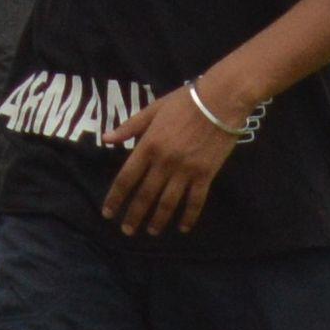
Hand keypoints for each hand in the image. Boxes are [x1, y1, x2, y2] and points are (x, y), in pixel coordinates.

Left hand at [98, 79, 248, 236]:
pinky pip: (195, 201)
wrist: (222, 98)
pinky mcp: (205, 174)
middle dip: (134, 216)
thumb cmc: (187, 100)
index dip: (115, 198)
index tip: (107, 213)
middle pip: (145, 195)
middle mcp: (164, 162)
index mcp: (148, 145)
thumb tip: (106, 138)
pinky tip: (183, 228)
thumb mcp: (154, 109)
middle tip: (126, 231)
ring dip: (157, 221)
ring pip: (168, 203)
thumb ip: (130, 126)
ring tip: (151, 232)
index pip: (126, 178)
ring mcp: (185, 170)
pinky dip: (188, 217)